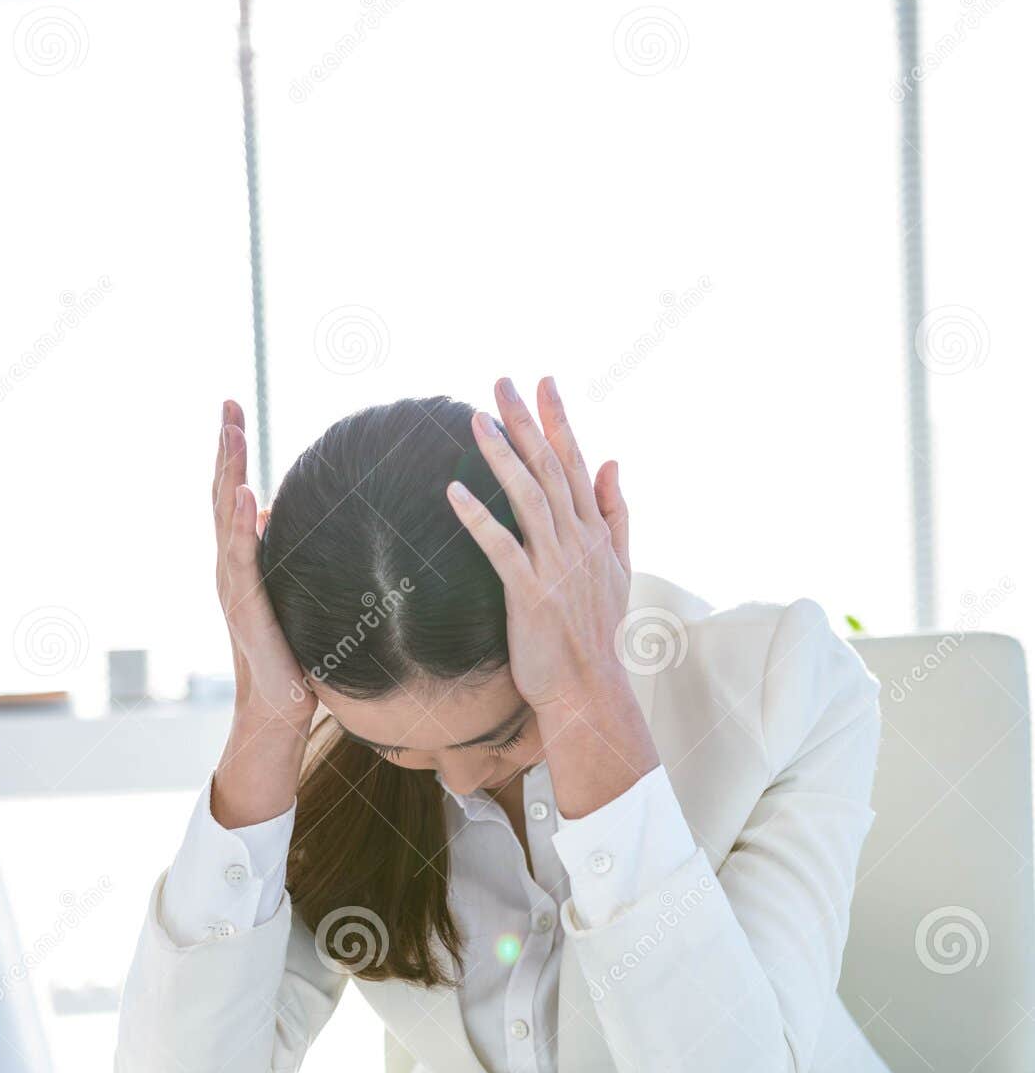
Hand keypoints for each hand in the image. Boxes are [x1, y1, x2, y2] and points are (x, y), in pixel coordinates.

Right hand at [214, 400, 311, 736]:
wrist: (277, 708)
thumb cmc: (291, 656)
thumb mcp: (290, 596)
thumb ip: (283, 559)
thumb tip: (278, 519)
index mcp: (239, 561)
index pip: (231, 495)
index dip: (231, 454)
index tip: (234, 413)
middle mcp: (228, 566)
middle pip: (220, 492)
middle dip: (224, 446)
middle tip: (228, 402)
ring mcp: (231, 583)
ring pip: (224, 514)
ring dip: (227, 469)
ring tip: (230, 430)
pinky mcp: (244, 603)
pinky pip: (240, 555)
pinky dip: (239, 520)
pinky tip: (243, 491)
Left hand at [446, 375, 631, 720]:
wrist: (590, 691)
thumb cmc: (595, 634)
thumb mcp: (619, 568)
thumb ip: (616, 513)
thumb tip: (613, 461)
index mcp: (595, 533)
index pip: (576, 464)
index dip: (558, 421)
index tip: (542, 383)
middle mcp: (578, 542)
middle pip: (551, 470)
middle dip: (526, 423)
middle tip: (502, 382)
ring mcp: (555, 567)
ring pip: (528, 499)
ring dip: (501, 458)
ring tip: (475, 421)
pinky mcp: (530, 595)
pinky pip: (501, 549)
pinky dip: (478, 518)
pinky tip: (454, 492)